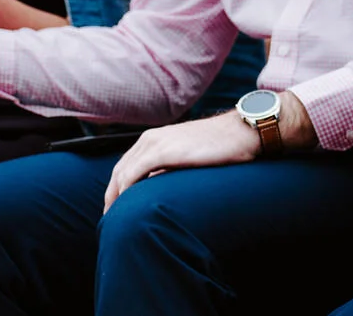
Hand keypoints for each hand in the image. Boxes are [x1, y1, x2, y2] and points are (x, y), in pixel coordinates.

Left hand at [104, 111, 260, 211]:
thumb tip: (161, 188)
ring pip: (121, 174)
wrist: (241, 131)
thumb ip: (172, 167)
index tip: (116, 210)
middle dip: (111, 197)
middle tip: (110, 221)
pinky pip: (132, 174)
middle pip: (118, 172)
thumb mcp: (189, 155)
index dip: (116, 189)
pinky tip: (125, 209)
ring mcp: (155, 143)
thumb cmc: (222, 146)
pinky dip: (123, 192)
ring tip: (115, 221)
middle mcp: (149, 138)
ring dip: (114, 198)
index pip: (125, 166)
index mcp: (154, 138)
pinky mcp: (162, 151)